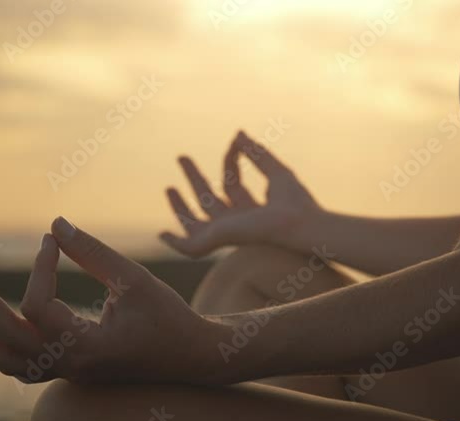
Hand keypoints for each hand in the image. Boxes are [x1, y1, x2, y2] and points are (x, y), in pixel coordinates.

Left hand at [0, 217, 227, 384]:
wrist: (195, 358)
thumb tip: (54, 223)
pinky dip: (0, 349)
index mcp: (87, 348)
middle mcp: (72, 366)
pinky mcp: (73, 371)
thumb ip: (92, 251)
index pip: (38, 308)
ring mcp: (71, 373)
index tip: (48, 241)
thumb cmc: (170, 317)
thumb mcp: (133, 279)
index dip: (39, 268)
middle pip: (9, 342)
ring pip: (10, 364)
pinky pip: (25, 367)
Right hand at [159, 130, 320, 257]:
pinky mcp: (216, 241)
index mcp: (253, 208)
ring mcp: (226, 233)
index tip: (235, 142)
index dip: (230, 160)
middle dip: (195, 178)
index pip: (232, 182)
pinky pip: (190, 248)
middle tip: (181, 157)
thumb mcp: (275, 170)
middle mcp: (238, 223)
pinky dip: (175, 244)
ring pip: (196, 222)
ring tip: (169, 187)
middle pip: (209, 200)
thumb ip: (256, 153)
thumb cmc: (296, 203)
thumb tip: (238, 133)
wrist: (297, 225)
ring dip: (180, 206)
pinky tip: (162, 234)